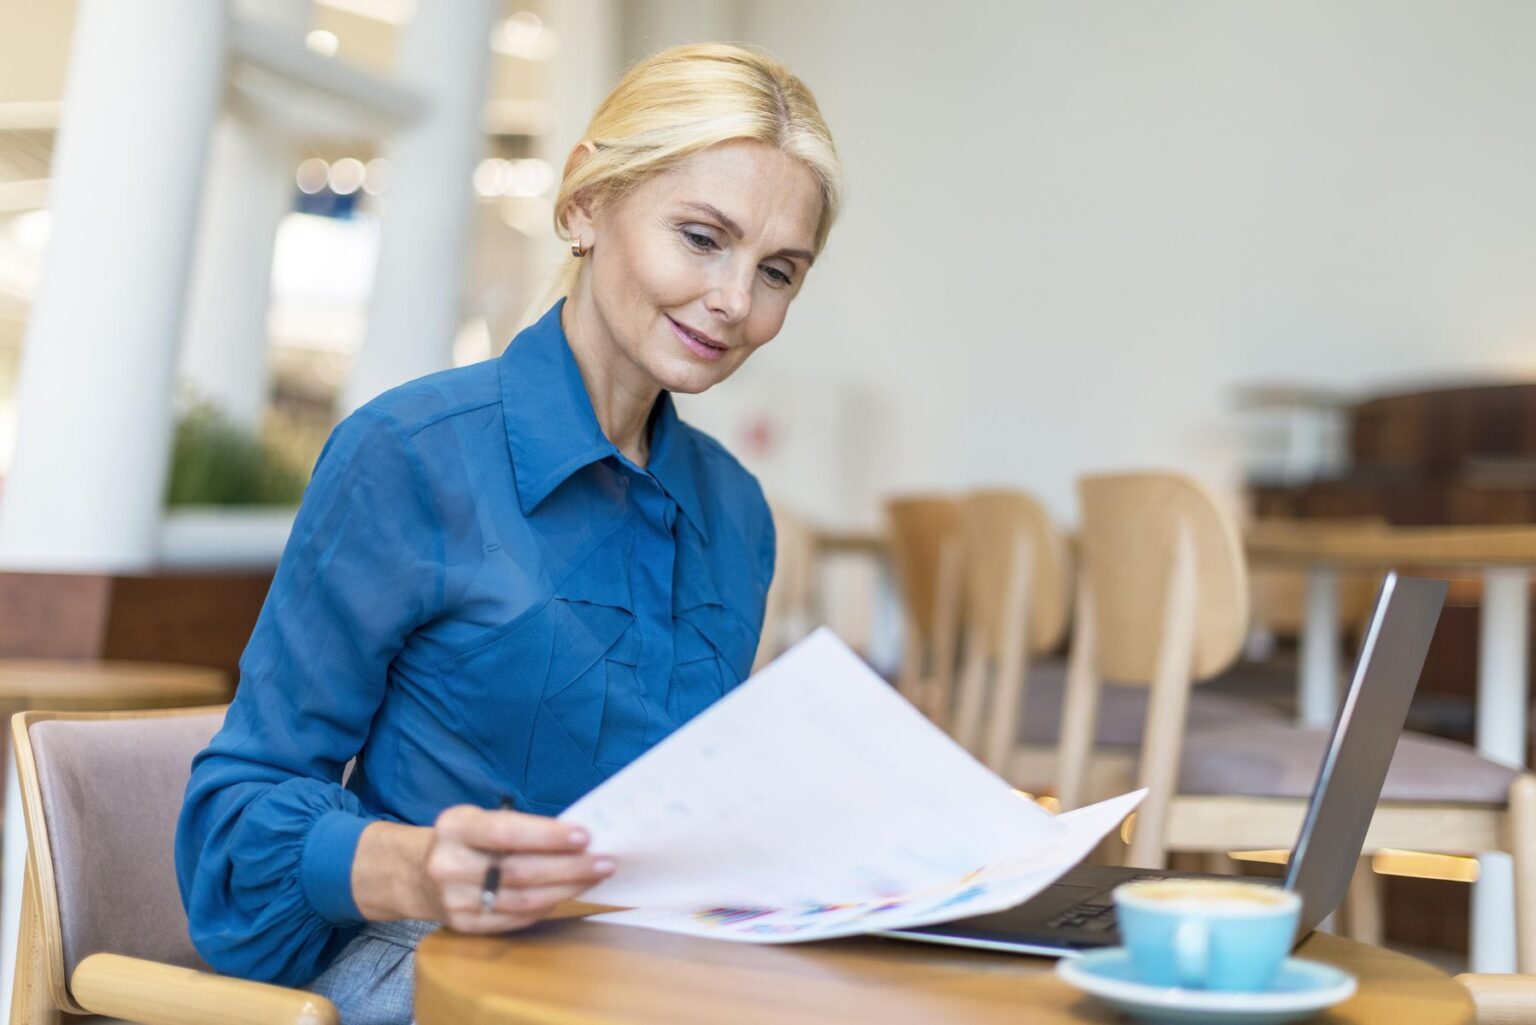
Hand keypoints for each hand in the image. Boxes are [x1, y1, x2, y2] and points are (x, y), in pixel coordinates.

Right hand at [422, 804, 615, 932]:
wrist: (416, 873)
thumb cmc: (466, 840)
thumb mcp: (481, 820)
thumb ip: (520, 827)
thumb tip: (579, 837)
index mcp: (454, 827)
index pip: (506, 832)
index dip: (548, 835)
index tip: (585, 836)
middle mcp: (449, 864)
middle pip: (519, 871)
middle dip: (569, 866)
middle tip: (605, 861)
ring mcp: (453, 900)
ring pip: (522, 900)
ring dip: (566, 889)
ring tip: (594, 877)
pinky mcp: (462, 925)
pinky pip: (515, 919)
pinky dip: (546, 907)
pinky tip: (567, 895)